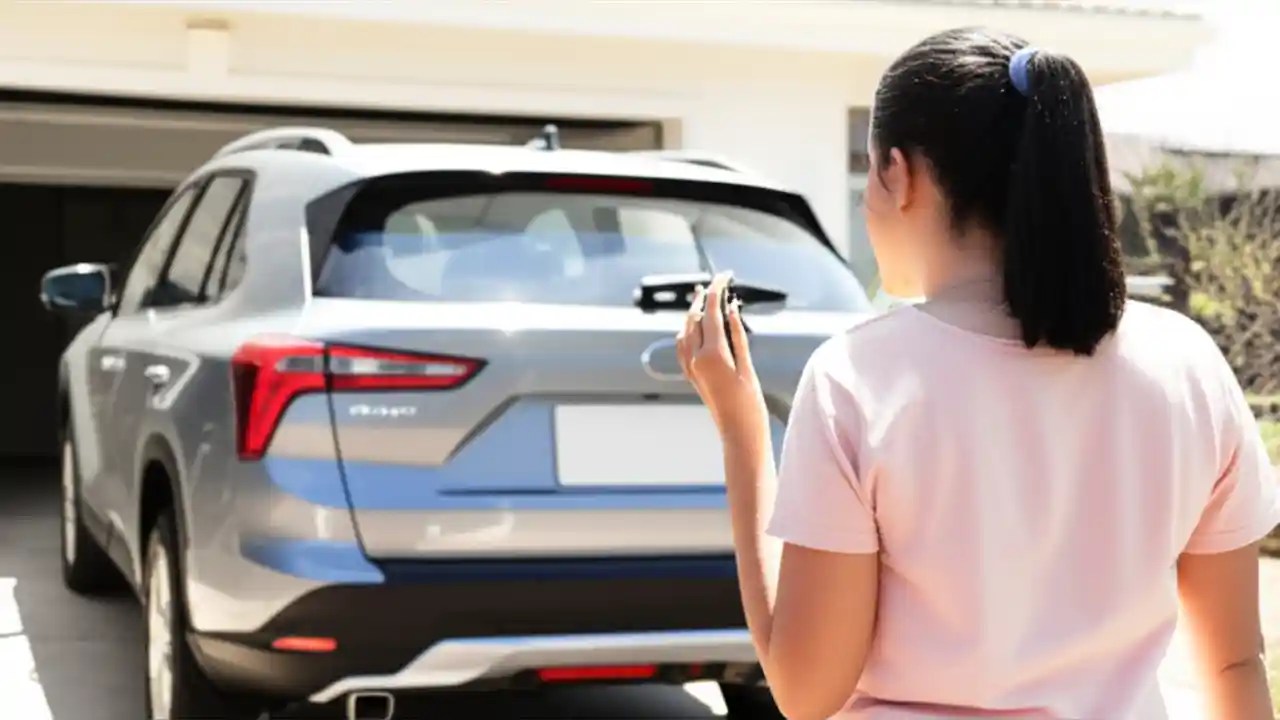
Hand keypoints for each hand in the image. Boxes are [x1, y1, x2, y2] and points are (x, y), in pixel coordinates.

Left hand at [675, 273, 768, 445]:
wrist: (739, 433)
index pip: (710, 311)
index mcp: (711, 354)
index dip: (717, 289)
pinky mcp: (691, 375)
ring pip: (685, 330)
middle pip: (694, 317)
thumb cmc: (750, 403)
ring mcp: (690, 368)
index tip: (725, 275)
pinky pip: (682, 346)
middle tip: (717, 282)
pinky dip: (688, 330)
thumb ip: (737, 334)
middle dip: (704, 297)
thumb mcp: (747, 365)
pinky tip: (696, 326)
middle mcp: (695, 358)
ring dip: (694, 312)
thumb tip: (731, 308)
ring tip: (704, 297)